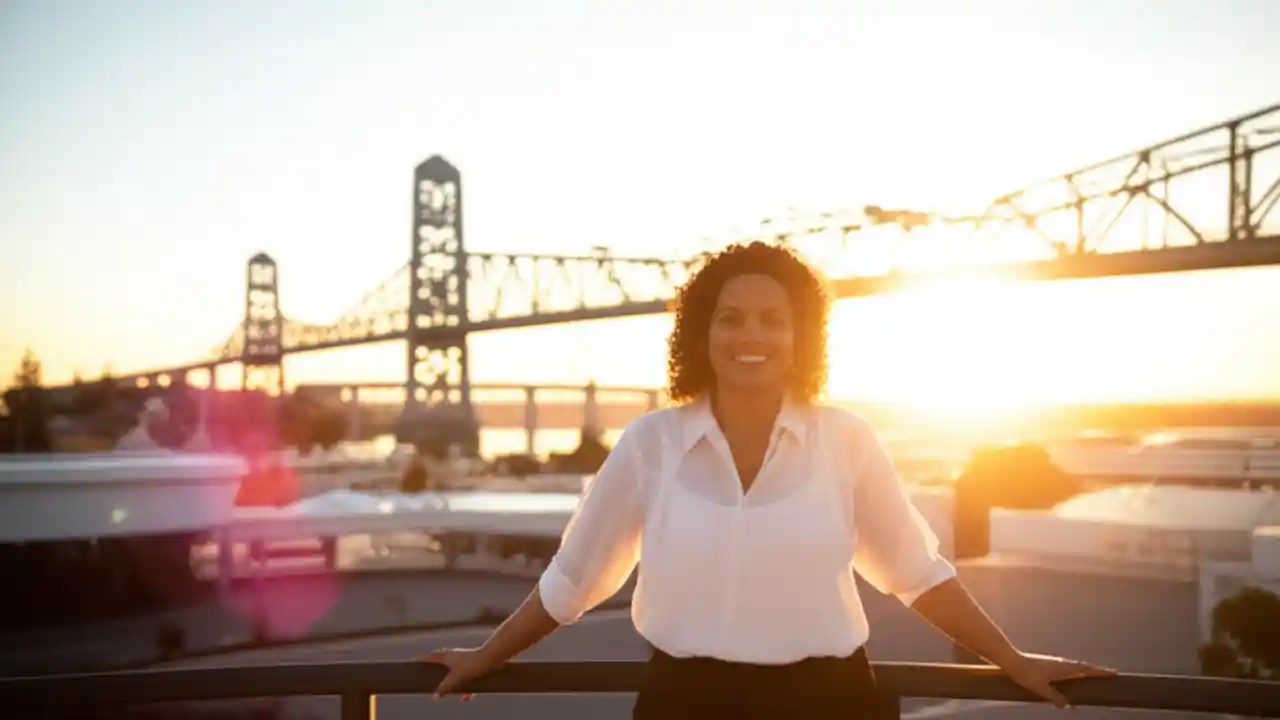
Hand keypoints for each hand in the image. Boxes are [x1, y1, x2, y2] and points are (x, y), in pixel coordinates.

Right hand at [418, 646, 499, 701]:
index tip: (412, 662)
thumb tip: (435, 696)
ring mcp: (463, 660)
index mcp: (445, 656)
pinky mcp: (472, 665)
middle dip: (435, 674)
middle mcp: (453, 656)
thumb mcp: (455, 679)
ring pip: (453, 672)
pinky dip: (464, 687)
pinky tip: (466, 697)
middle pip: (440, 664)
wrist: (491, 658)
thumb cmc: (471, 665)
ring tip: (449, 693)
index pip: (429, 657)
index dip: (420, 660)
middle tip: (428, 679)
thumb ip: (444, 688)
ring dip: (451, 683)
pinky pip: (465, 677)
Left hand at [1000, 651, 1116, 708]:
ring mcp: (1054, 663)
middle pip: (1083, 667)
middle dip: (1096, 671)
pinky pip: (1066, 668)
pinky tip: (1073, 676)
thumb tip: (1068, 705)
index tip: (1113, 672)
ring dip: (1086, 670)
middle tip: (1110, 674)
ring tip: (1095, 676)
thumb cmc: (1025, 674)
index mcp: (1062, 668)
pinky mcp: (1048, 664)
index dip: (1099, 672)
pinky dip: (1074, 671)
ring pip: (1074, 667)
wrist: (1010, 660)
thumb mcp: (1040, 689)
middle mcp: (1060, 663)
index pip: (1085, 670)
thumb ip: (1054, 697)